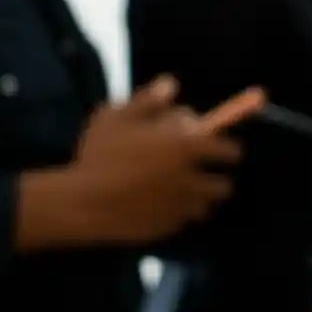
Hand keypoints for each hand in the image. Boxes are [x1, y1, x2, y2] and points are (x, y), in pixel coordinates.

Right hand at [68, 76, 263, 243]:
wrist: (82, 203)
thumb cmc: (99, 154)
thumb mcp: (117, 117)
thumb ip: (148, 101)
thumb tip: (170, 84)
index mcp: (186, 147)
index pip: (229, 151)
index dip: (227, 149)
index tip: (221, 148)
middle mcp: (193, 179)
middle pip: (223, 186)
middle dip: (215, 179)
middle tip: (198, 173)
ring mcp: (183, 207)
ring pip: (204, 206)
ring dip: (196, 198)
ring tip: (174, 189)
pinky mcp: (170, 227)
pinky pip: (182, 220)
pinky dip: (176, 214)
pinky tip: (154, 204)